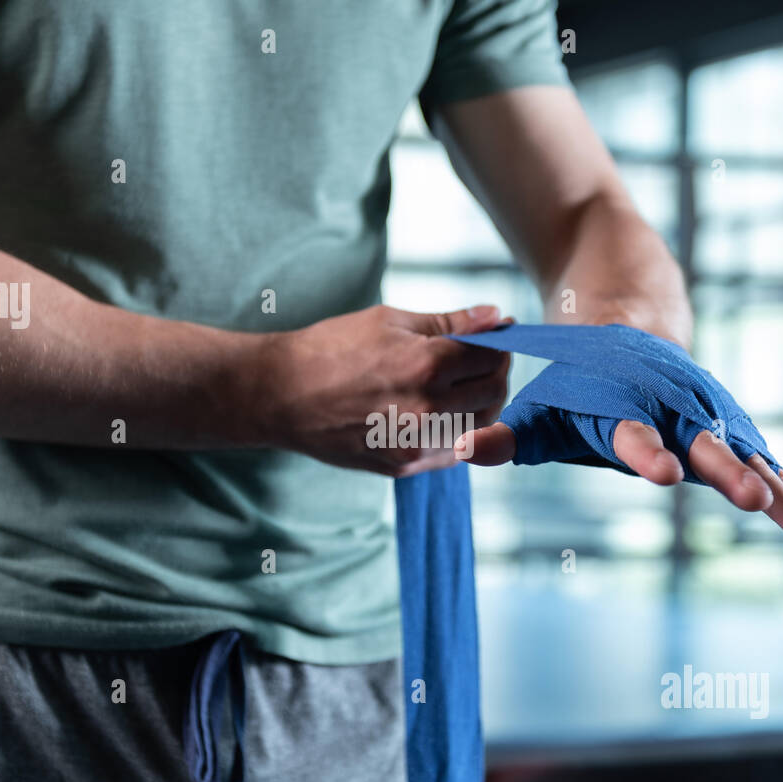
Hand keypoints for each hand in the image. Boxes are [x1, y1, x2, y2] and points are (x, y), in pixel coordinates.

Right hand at [261, 304, 511, 475]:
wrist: (281, 395)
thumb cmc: (330, 350)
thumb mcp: (389, 322)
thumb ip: (448, 322)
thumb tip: (495, 316)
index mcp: (425, 366)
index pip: (491, 356)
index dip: (501, 342)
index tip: (497, 335)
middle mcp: (426, 410)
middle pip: (493, 392)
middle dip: (497, 371)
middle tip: (484, 358)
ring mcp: (415, 443)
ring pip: (480, 427)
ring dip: (483, 403)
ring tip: (466, 384)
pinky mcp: (402, 464)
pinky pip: (452, 452)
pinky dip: (460, 430)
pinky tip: (445, 411)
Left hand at [450, 323, 782, 547]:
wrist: (631, 320)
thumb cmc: (577, 383)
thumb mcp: (541, 408)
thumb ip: (504, 437)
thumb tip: (459, 452)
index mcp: (623, 406)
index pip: (632, 432)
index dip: (645, 451)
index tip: (662, 474)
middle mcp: (674, 410)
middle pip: (703, 442)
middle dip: (726, 470)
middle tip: (752, 499)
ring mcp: (711, 420)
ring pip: (750, 456)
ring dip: (780, 491)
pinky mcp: (734, 432)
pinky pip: (768, 464)